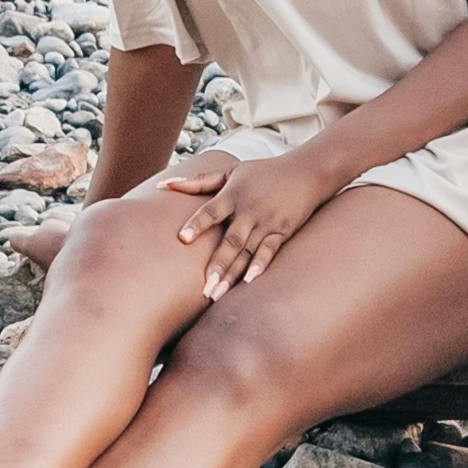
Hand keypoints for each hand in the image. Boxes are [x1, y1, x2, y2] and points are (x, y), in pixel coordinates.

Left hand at [160, 148, 333, 297]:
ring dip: (233, 274)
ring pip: (247, 252)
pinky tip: (250, 280)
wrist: (305, 172)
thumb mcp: (229, 172)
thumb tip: (163, 185)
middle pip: (230, 241)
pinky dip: (261, 264)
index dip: (197, 224)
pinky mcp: (282, 232)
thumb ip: (196, 181)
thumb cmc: (262, 172)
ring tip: (217, 295)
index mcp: (232, 195)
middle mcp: (248, 211)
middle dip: (217, 265)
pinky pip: (270, 250)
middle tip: (204, 288)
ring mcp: (266, 223)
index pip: (211, 212)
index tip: (183, 239)